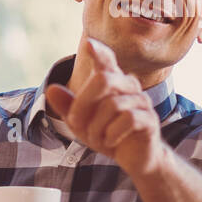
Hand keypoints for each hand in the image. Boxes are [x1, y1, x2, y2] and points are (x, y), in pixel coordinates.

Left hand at [45, 38, 166, 178]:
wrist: (134, 158)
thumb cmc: (106, 134)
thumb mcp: (81, 122)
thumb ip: (67, 106)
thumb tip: (51, 88)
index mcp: (112, 82)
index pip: (106, 60)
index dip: (98, 51)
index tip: (88, 43)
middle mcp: (129, 86)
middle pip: (103, 80)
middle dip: (82, 104)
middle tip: (75, 123)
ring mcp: (141, 101)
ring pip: (112, 104)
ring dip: (96, 126)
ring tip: (96, 138)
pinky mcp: (149, 119)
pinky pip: (128, 119)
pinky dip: (112, 134)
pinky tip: (110, 142)